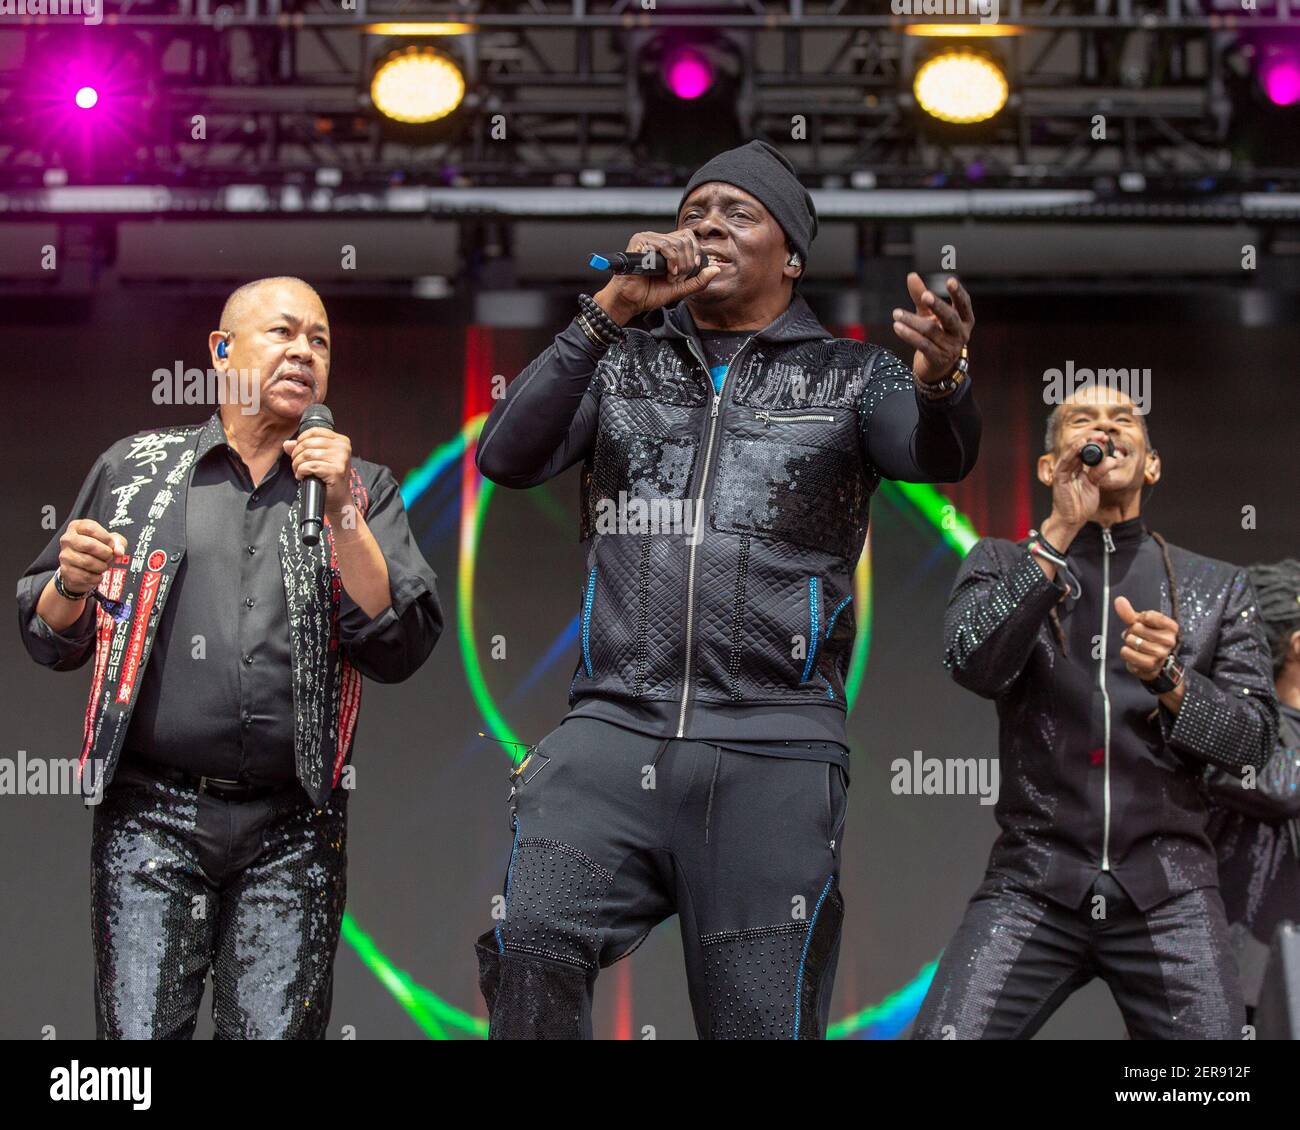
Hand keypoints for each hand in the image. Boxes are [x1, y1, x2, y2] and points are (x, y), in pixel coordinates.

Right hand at [58, 518, 127, 593]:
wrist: (83, 567)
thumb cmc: (98, 549)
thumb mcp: (111, 541)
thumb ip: (119, 543)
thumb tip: (119, 552)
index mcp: (77, 526)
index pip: (91, 529)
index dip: (106, 538)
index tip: (111, 545)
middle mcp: (67, 539)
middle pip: (89, 545)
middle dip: (105, 553)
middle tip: (109, 557)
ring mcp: (65, 555)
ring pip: (88, 562)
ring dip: (102, 566)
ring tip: (103, 566)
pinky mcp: (66, 571)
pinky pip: (85, 576)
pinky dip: (96, 577)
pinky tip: (96, 574)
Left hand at [283, 427, 352, 518]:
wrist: (338, 500)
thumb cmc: (328, 480)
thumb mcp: (318, 460)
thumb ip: (303, 449)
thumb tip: (287, 444)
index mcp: (341, 441)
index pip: (315, 431)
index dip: (301, 440)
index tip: (298, 451)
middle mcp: (343, 448)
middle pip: (308, 443)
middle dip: (296, 454)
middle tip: (297, 465)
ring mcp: (341, 459)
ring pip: (307, 454)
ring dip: (297, 464)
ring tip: (299, 471)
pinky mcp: (335, 471)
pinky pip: (309, 466)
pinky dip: (301, 472)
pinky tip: (302, 477)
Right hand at [593, 228, 722, 322]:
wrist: (631, 301)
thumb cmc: (648, 294)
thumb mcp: (680, 289)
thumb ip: (698, 280)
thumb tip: (717, 269)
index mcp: (666, 247)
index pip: (689, 237)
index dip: (695, 254)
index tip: (689, 271)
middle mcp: (657, 239)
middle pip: (686, 239)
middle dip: (687, 263)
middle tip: (677, 278)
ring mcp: (648, 238)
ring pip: (678, 243)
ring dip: (679, 265)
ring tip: (670, 277)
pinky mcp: (640, 241)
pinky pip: (665, 245)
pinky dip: (671, 261)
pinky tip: (666, 273)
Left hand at [893, 272, 973, 384]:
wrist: (937, 367)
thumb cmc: (936, 334)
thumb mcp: (929, 314)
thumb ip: (921, 296)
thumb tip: (911, 275)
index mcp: (964, 319)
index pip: (964, 304)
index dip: (958, 293)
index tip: (950, 281)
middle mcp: (961, 333)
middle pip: (950, 317)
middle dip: (937, 305)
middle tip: (925, 295)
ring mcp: (951, 347)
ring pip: (931, 331)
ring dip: (912, 321)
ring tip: (896, 313)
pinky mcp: (938, 358)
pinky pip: (923, 345)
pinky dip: (909, 335)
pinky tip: (897, 327)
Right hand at [1047, 431, 1124, 530]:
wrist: (1072, 520)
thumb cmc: (1081, 504)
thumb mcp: (1095, 484)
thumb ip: (1100, 471)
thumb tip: (1112, 460)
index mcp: (1078, 467)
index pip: (1085, 449)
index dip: (1095, 442)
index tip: (1106, 438)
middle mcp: (1070, 467)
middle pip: (1078, 447)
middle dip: (1091, 439)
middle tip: (1103, 435)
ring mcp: (1063, 470)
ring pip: (1072, 450)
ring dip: (1084, 441)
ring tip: (1096, 436)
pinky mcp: (1059, 476)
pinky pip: (1066, 460)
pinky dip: (1073, 451)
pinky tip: (1082, 444)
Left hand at [1114, 596, 1178, 680]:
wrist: (1153, 662)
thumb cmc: (1148, 638)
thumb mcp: (1140, 623)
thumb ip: (1129, 612)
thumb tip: (1119, 600)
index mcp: (1171, 627)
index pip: (1148, 616)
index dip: (1140, 619)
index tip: (1144, 624)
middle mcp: (1169, 640)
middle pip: (1137, 628)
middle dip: (1132, 631)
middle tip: (1139, 637)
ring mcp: (1161, 653)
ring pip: (1131, 640)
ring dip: (1129, 642)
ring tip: (1136, 645)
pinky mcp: (1150, 664)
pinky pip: (1126, 652)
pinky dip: (1125, 652)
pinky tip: (1133, 653)